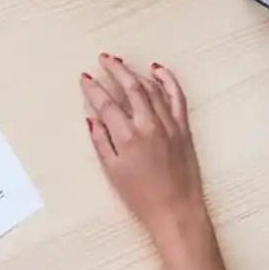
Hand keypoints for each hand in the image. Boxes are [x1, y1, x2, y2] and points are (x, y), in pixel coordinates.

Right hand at [79, 54, 205, 241]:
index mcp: (127, 137)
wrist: (177, 210)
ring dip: (135, 72)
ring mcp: (169, 124)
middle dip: (114, 70)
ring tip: (122, 64)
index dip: (93, 89)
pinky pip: (176, 97)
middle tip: (103, 59)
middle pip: (130, 87)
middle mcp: (149, 125)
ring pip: (151, 88)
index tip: (84, 78)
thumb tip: (92, 119)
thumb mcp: (112, 171)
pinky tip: (157, 70)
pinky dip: (167, 80)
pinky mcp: (183, 128)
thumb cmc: (141, 196)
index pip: (106, 104)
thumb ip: (101, 141)